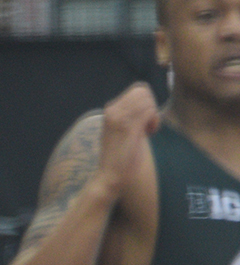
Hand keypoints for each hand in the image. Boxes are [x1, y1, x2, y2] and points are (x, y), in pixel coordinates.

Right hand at [96, 82, 159, 199]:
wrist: (109, 175)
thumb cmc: (119, 156)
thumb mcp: (123, 129)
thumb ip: (132, 115)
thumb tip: (148, 103)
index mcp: (110, 110)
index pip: (137, 89)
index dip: (147, 102)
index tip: (143, 120)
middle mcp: (112, 110)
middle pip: (142, 90)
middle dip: (151, 105)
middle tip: (147, 125)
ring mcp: (119, 117)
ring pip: (147, 99)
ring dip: (153, 114)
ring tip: (147, 130)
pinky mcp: (127, 126)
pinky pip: (149, 110)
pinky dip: (154, 121)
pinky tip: (149, 134)